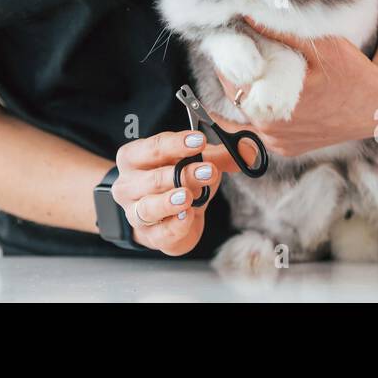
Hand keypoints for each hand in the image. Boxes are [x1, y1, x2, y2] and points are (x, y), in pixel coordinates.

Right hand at [111, 129, 242, 255]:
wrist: (167, 216)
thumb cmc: (177, 181)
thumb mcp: (197, 162)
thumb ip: (221, 156)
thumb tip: (249, 150)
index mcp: (134, 157)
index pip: (154, 147)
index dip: (177, 143)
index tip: (199, 140)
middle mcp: (128, 185)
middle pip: (152, 178)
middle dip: (182, 174)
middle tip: (208, 171)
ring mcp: (135, 213)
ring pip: (149, 208)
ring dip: (170, 201)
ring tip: (188, 196)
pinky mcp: (150, 237)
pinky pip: (160, 233)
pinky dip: (175, 226)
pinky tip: (187, 217)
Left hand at [208, 15, 377, 156]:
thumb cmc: (353, 73)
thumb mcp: (320, 47)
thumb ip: (280, 31)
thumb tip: (247, 14)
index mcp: (273, 109)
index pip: (231, 82)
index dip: (226, 60)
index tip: (226, 42)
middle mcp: (272, 132)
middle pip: (234, 99)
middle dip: (231, 75)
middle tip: (233, 52)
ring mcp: (279, 144)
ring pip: (243, 118)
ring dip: (241, 96)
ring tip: (244, 72)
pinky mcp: (288, 149)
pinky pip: (260, 132)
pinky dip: (255, 114)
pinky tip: (256, 94)